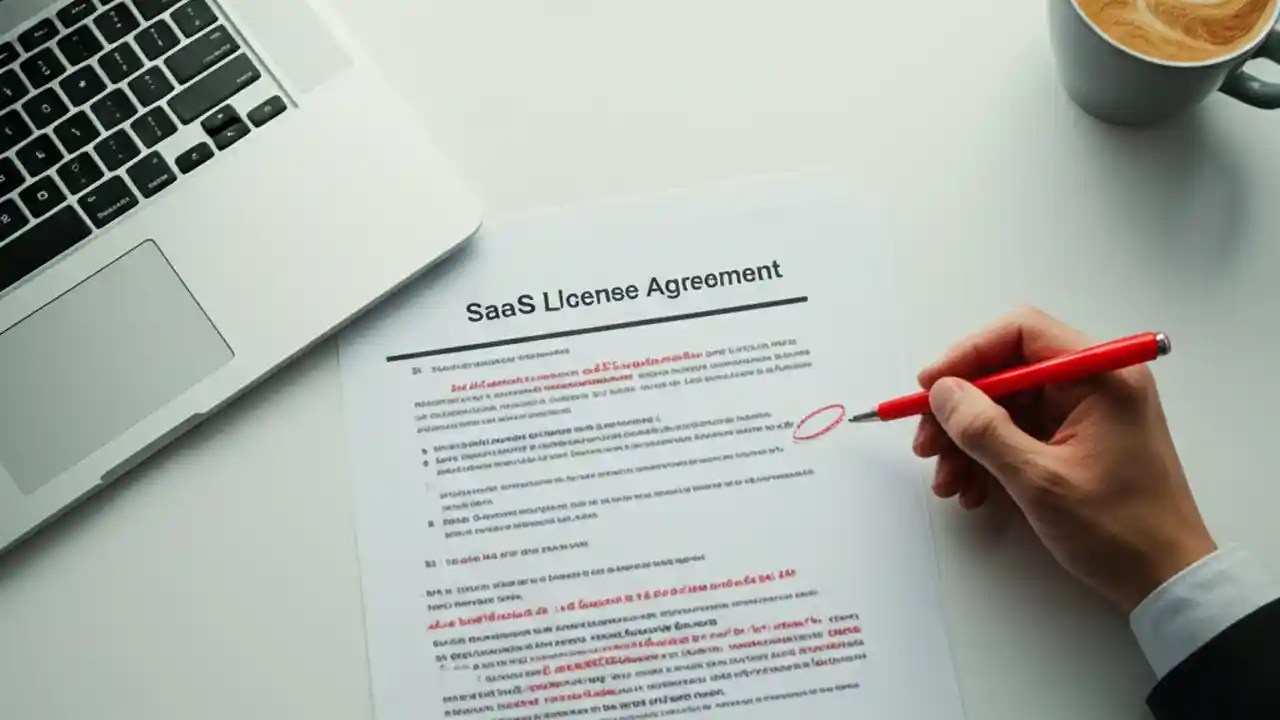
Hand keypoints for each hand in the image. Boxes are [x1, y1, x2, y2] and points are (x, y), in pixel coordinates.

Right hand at [913, 308, 1216, 611]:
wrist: (1167, 579)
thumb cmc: (1118, 529)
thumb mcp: (1039, 480)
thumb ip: (985, 430)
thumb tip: (942, 392)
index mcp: (1100, 375)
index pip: (1021, 333)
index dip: (967, 355)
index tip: (930, 389)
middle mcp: (1095, 382)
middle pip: (1007, 371)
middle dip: (960, 409)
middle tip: (927, 445)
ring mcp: (1087, 411)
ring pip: (1007, 405)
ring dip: (968, 440)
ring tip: (947, 482)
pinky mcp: (1078, 438)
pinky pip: (1020, 432)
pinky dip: (990, 457)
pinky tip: (972, 490)